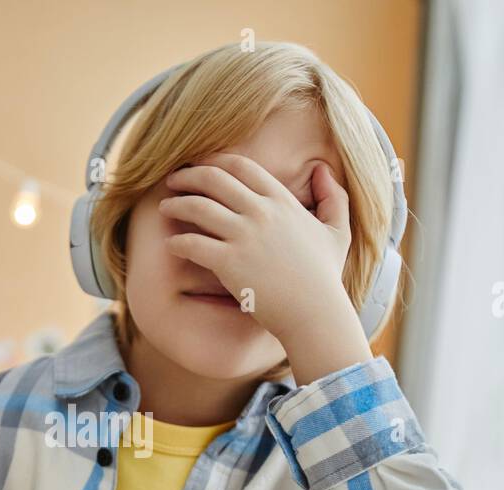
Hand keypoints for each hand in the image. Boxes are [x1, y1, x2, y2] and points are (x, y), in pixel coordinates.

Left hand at [159, 153, 371, 382]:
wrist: (314, 313)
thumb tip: (323, 168)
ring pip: (197, 207)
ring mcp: (244, 236)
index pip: (241, 166)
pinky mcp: (229, 262)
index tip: (200, 165)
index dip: (215, 161)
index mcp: (281, 202)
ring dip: (176, 204)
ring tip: (165, 207)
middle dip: (188, 175)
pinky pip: (192, 243)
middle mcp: (261, 213)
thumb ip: (333, 196)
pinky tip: (170, 244)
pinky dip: (176, 241)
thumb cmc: (324, 277)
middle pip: (213, 179)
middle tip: (173, 180)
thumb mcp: (338, 231)